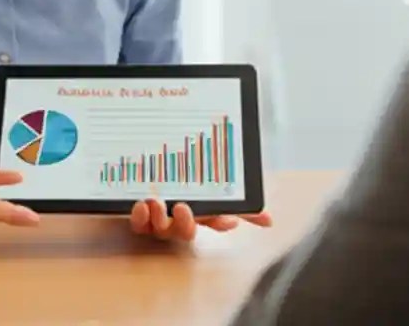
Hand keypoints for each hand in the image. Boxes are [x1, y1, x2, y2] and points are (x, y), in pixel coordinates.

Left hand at [129, 200, 272, 241]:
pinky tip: (141, 206)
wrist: (145, 178)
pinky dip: (139, 217)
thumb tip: (269, 221)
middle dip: (186, 223)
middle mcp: (181, 221)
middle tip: (183, 207)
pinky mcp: (139, 219)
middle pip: (186, 231)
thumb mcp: (213, 188)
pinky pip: (139, 225)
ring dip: (159, 218)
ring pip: (161, 229)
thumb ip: (241, 205)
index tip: (226, 218)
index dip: (222, 223)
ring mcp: (159, 222)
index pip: (218, 223)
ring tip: (155, 203)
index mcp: (203, 214)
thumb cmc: (182, 189)